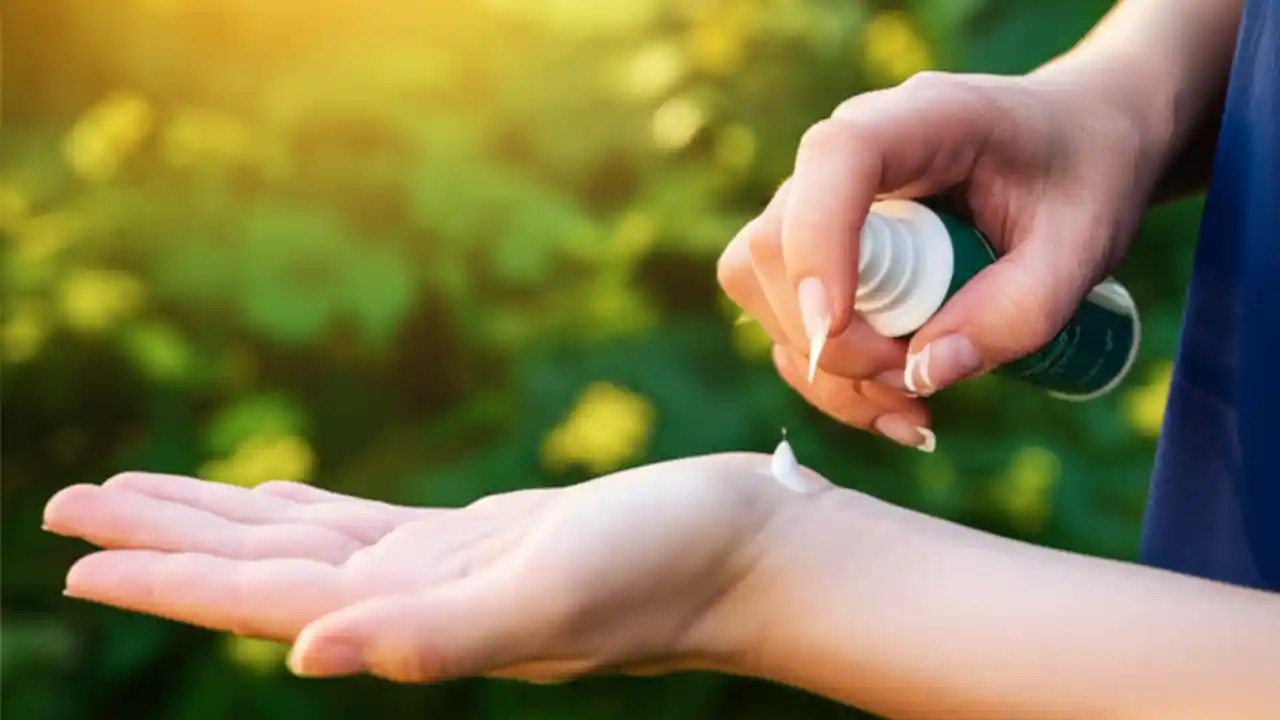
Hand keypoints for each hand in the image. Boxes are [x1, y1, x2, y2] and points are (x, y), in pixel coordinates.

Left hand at [44, 454, 817, 681]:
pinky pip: (367, 522)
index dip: (166, 579)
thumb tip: (305, 656)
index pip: (262, 600)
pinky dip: (308, 509)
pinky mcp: (481, 538)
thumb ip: (432, 633)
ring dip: (222, 522)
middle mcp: (415, 599)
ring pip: (305, 541)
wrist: (742, 549)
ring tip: (147, 498)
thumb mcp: (546, 596)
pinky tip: (278, 500)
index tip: (76, 555)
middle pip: (261, 568)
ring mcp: (445, 569)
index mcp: (415, 614)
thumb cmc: (662, 571)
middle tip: (67, 507)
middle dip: (164, 542)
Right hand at [717, 68, 1168, 446]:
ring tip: (914, 408)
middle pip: (775, 243)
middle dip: (833, 339)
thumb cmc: (1085, 174)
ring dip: (824, 368)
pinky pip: (782, 315)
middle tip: (918, 383)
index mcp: (922, 119)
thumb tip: (922, 374)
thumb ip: (1020, 309)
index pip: (836, 161)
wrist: (1078, 144)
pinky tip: (894, 402)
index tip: (836, 330)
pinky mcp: (819, 245)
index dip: (819, 245)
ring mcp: (822, 199)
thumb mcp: (1085, 242)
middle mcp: (848, 153)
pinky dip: (826, 375)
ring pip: (760, 286)